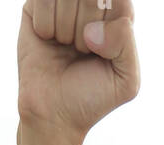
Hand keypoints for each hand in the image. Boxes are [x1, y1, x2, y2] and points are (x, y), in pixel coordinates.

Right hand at [17, 0, 138, 140]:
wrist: (54, 113)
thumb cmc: (92, 96)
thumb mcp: (126, 81)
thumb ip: (126, 46)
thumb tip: (94, 29)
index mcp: (119, 16)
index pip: (119, 0)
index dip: (108, 24)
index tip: (99, 49)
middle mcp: (92, 4)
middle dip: (85, 31)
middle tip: (81, 51)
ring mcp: (64, 3)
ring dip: (65, 30)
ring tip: (66, 47)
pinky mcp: (37, 6)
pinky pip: (43, 0)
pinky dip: (45, 26)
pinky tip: (48, 40)